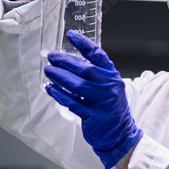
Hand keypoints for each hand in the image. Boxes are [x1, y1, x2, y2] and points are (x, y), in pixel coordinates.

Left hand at [44, 31, 142, 168]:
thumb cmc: (110, 108)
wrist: (120, 133)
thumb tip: (69, 61)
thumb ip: (96, 74)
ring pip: (77, 86)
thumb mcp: (110, 87)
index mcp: (112, 77)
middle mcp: (109, 87)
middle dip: (65, 61)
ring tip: (48, 71)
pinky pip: (72, 102)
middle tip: (51, 57)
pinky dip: (59, 95)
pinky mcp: (93, 115)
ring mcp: (102, 102)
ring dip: (60, 77)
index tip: (71, 35)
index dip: (84, 44)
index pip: (98, 56)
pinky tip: (50, 89)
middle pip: (85, 70)